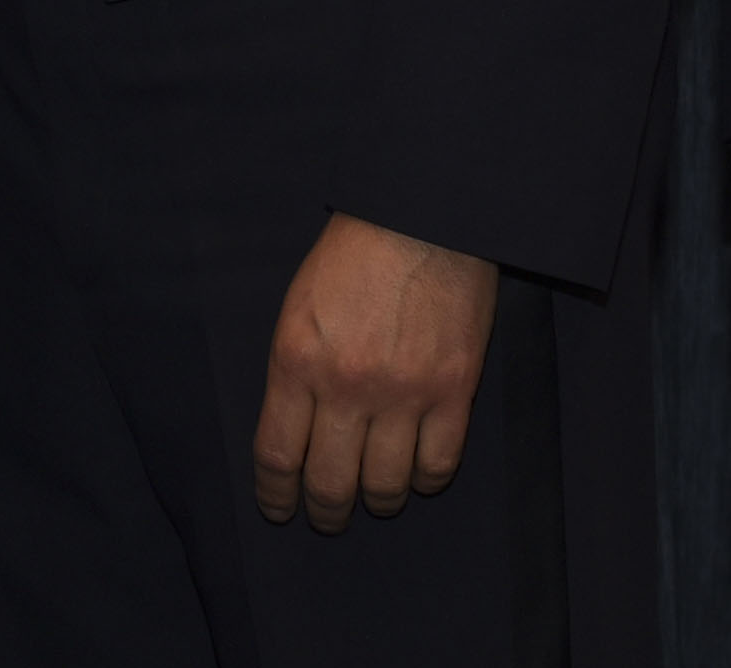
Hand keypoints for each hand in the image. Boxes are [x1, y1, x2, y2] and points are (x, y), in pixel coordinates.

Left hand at [249, 213, 499, 530]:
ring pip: (385, 486)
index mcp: (297, 361)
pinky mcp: (454, 391)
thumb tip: (296, 431)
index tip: (278, 509)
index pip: (278, 456)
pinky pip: (438, 465)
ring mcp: (405, 393)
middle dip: (324, 512)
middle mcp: (348, 387)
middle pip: (330, 484)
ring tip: (373, 499)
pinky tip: (417, 474)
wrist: (423, 214)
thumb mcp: (298, 306)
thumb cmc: (353, 254)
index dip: (276, 495)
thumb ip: (295, 370)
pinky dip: (425, 481)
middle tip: (326, 517)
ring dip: (376, 501)